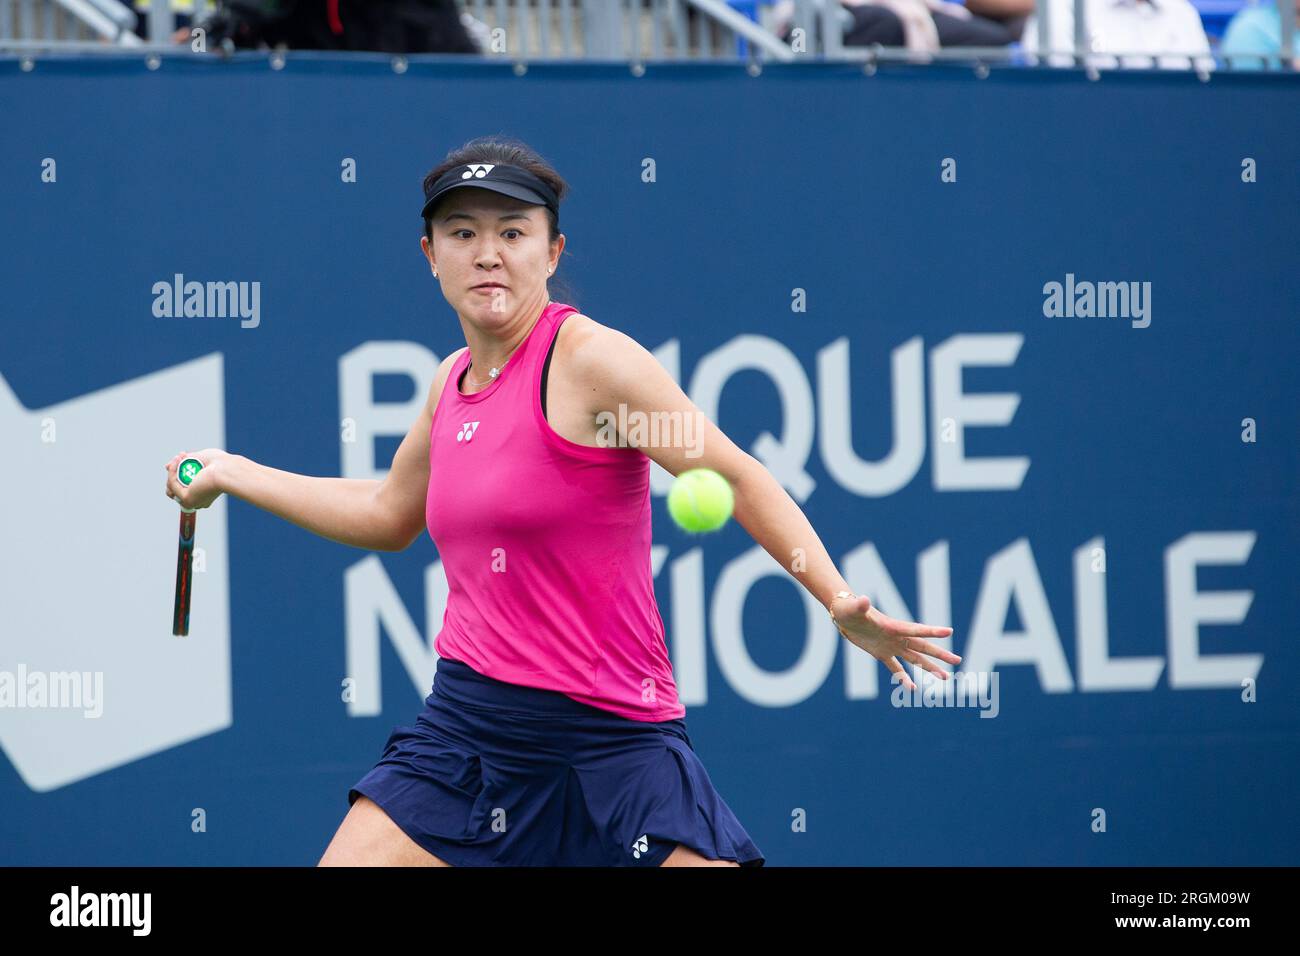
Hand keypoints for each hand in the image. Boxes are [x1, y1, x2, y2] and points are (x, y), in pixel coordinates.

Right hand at [163, 449, 231, 511]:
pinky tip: (177, 460)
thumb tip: (166, 466)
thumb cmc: (220, 463)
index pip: (183, 487)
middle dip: (174, 472)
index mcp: (203, 493)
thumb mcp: (198, 459)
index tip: (181, 459)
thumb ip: (182, 462)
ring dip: (172, 471)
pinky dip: (172, 472)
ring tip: (180, 457)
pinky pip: (172, 484)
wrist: (226, 470)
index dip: (178, 473)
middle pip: (174, 488)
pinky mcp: (187, 499)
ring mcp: (192, 501)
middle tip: (180, 457)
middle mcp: (198, 500)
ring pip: (171, 487)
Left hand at [831, 593, 959, 691]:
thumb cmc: (848, 608)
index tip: (949, 631)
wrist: (842, 614)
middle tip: (957, 660)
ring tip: (946, 678)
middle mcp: (896, 637)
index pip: (916, 629)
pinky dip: (904, 678)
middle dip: (940, 654)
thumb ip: (860, 605)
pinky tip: (913, 689)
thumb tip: (862, 599)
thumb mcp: (853, 608)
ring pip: (915, 659)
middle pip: (923, 647)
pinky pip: (895, 668)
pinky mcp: (881, 653)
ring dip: (930, 668)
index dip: (932, 631)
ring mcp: (890, 645)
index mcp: (893, 626)